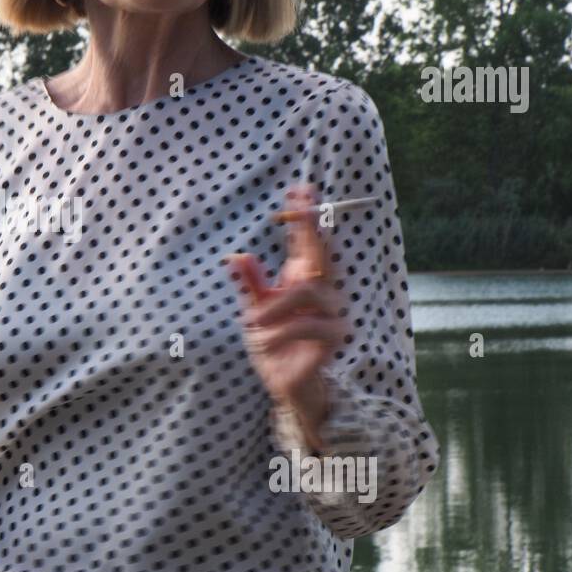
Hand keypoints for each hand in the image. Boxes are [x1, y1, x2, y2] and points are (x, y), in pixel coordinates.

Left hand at [223, 183, 348, 431]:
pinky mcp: (334, 336)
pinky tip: (263, 342)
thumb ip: (250, 285)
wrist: (284, 382)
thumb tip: (238, 256)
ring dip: (274, 306)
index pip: (306, 242)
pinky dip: (279, 332)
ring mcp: (332, 312)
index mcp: (303, 279)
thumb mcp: (254, 310)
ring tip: (253, 324)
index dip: (304, 216)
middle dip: (309, 228)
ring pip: (308, 291)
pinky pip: (307, 325)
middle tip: (295, 209)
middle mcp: (322, 290)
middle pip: (319, 253)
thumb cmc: (272, 342)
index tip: (299, 189)